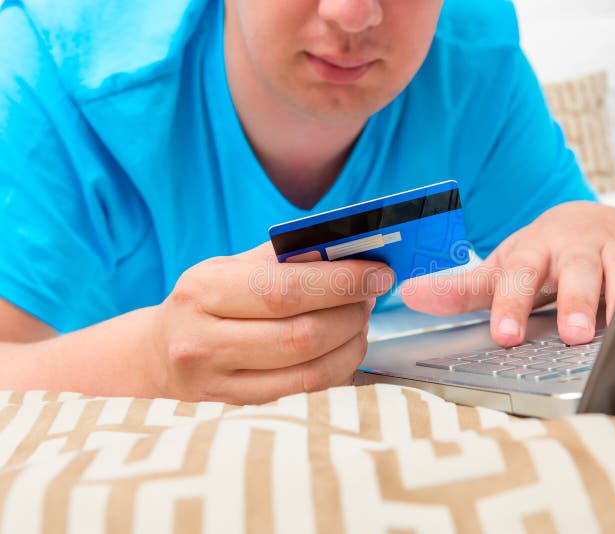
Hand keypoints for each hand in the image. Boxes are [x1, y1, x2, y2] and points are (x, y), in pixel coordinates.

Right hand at [147, 242, 393, 403]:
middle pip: (302, 334)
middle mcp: (204, 340)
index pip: (283, 289)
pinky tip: (345, 347)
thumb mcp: (230, 267)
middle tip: (372, 295)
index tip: (379, 272)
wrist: (158, 355)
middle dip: (351, 312)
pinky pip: (304, 390)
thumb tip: (349, 251)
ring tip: (361, 319)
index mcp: (204, 290)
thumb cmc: (208, 301)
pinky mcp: (238, 406)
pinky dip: (337, 366)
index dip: (340, 282)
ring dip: (350, 341)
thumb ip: (284, 258)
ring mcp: (218, 382)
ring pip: (308, 368)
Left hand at [401, 201, 614, 346]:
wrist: (590, 219)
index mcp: (531, 251)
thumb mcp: (501, 269)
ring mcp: (610, 249)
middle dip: (575, 300)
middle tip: (572, 333)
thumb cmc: (541, 255)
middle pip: (575, 272)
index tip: (505, 336)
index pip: (519, 277)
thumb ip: (460, 289)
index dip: (511, 305)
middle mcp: (572, 247)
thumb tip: (407, 294)